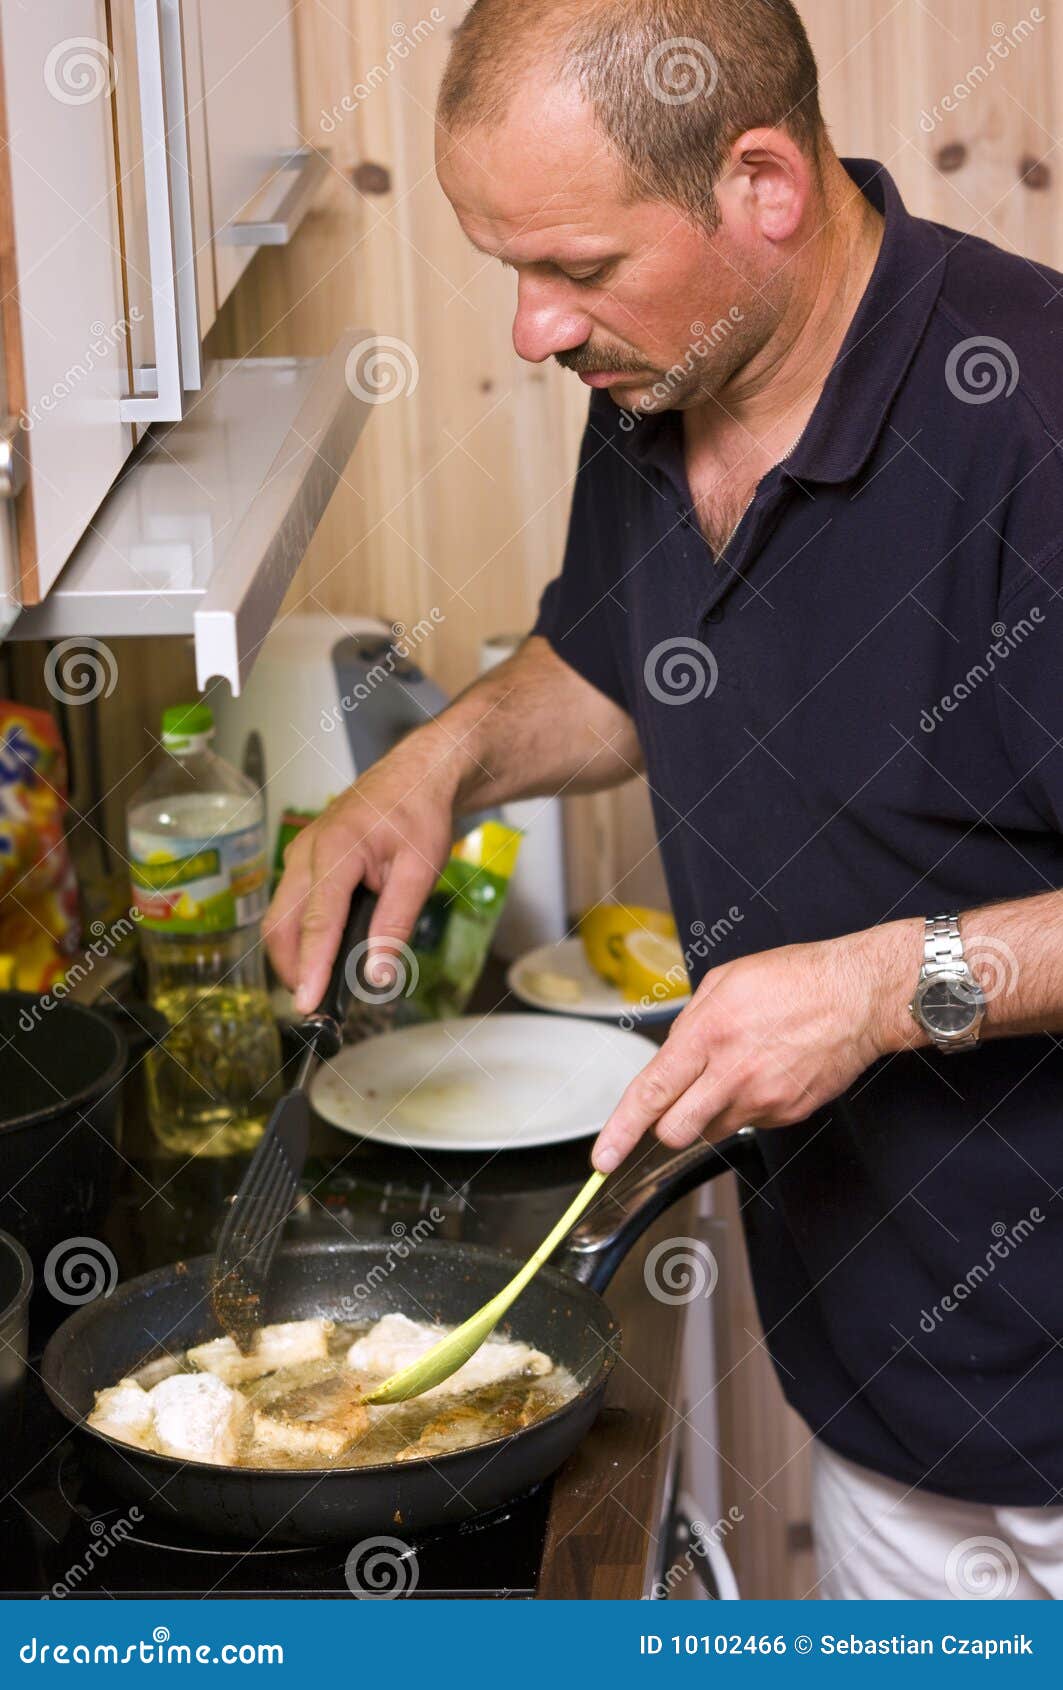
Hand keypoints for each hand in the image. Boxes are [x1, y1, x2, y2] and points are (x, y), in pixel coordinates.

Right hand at [264, 737, 456, 1015]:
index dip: (311, 968)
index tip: (308, 1005)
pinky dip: (302, 934)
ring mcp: (300, 855)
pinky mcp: (303, 861)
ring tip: (323, 985)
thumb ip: (396, 923)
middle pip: (282, 923)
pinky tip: (326, 952)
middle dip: (293, 968)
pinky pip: (292, 904)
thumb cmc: (419, 813)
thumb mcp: (420, 870)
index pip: (317, 921)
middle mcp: (306, 851)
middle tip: (318, 1004)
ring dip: (295, 953)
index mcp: (337, 848)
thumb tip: (378, 974)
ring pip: (281, 916)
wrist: (416, 774)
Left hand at [591, 923, 920, 1171]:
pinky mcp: (788, 1113)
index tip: (602, 1157)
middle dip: (666, 1125)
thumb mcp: (726, 981)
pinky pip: (750, 1123)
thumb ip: (691, 1022)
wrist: (860, 995)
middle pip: (676, 1131)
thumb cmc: (796, 978)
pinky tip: (767, 1072)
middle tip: (676, 1103)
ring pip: (712, 1131)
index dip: (620, 1131)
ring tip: (735, 1072)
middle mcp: (732, 1073)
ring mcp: (763, 1099)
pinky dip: (747, 1106)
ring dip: (709, 1112)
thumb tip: (672, 1055)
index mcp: (708, 1033)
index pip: (651, 1093)